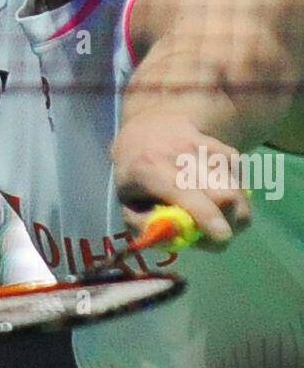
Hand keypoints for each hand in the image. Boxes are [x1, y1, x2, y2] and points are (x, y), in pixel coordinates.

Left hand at [111, 112, 252, 248]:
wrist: (149, 128)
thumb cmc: (134, 174)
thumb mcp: (126, 203)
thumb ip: (145, 226)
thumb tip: (178, 239)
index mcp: (149, 167)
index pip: (182, 190)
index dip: (205, 214)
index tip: (222, 236)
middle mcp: (180, 152)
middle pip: (224, 192)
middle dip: (229, 221)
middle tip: (216, 234)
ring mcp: (206, 146)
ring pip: (238, 189)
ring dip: (235, 211)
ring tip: (213, 214)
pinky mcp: (224, 147)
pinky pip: (241, 180)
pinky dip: (236, 193)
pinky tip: (215, 192)